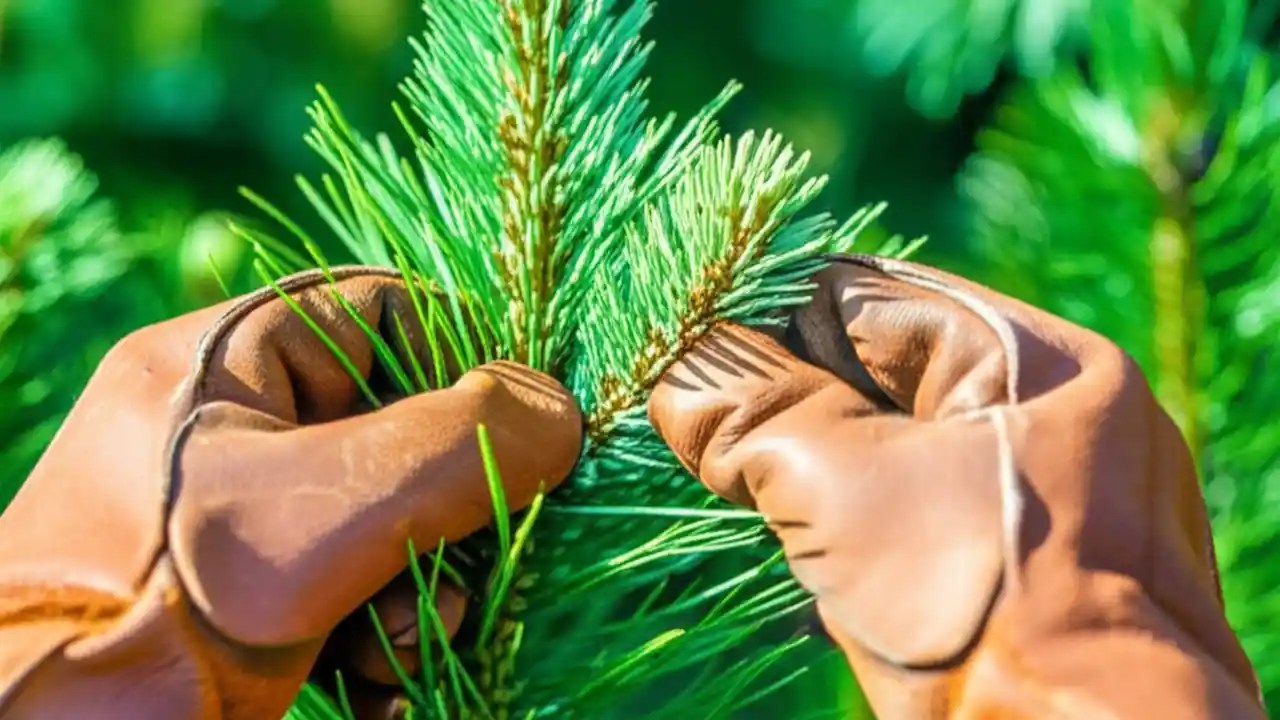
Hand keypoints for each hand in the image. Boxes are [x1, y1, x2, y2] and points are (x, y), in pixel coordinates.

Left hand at [0, 267, 582, 718]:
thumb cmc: (157, 617)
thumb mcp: (317, 519)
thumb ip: (453, 450)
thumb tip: (563, 410)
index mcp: (225, 364)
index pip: (387, 316)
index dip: (468, 373)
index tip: (519, 451)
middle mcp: (236, 427)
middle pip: (404, 432)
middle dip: (446, 520)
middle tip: (451, 582)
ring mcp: (243, 516)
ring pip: (393, 522)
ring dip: (425, 594)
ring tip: (404, 652)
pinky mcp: (252, 595)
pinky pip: (357, 586)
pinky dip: (387, 639)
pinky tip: (382, 688)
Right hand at [649, 255, 1261, 718]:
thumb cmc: (979, 608)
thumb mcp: (845, 491)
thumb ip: (748, 412)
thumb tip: (669, 367)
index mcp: (1038, 360)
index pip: (866, 297)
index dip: (766, 316)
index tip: (685, 347)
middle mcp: (1051, 414)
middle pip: (874, 371)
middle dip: (781, 398)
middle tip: (698, 424)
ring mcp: (1040, 493)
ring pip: (885, 444)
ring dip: (807, 464)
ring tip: (736, 483)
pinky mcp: (1017, 562)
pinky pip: (911, 505)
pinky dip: (848, 515)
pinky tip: (802, 540)